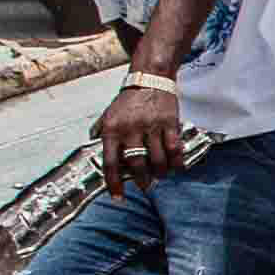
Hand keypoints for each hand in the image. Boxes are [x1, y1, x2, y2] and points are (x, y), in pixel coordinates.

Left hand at [96, 75, 187, 189]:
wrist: (150, 78)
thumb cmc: (128, 101)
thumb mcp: (109, 115)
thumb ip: (103, 134)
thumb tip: (98, 154)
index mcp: (112, 129)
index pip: (110, 162)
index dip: (114, 183)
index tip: (118, 196)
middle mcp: (131, 129)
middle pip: (136, 164)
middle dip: (141, 180)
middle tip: (144, 185)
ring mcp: (151, 126)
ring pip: (157, 160)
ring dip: (160, 173)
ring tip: (159, 175)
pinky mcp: (170, 123)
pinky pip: (174, 149)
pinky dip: (176, 162)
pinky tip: (175, 166)